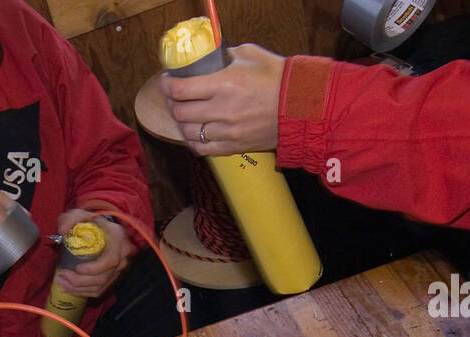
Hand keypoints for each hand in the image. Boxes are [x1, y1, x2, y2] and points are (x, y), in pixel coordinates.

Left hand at [54, 209, 131, 298]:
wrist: (103, 228)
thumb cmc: (92, 221)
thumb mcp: (80, 214)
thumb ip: (70, 219)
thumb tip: (62, 230)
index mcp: (118, 239)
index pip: (110, 260)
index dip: (93, 268)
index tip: (76, 268)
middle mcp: (123, 256)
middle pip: (103, 277)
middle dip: (80, 281)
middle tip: (62, 276)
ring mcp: (119, 269)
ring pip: (101, 286)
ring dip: (79, 289)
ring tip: (62, 283)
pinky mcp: (113, 277)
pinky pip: (100, 290)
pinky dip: (84, 292)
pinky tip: (70, 289)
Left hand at [159, 43, 285, 155]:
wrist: (302, 106)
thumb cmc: (278, 78)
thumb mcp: (250, 55)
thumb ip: (224, 56)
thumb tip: (208, 59)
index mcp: (224, 84)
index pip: (180, 89)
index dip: (167, 85)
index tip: (167, 81)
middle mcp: (223, 109)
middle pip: (180, 112)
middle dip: (172, 103)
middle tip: (175, 97)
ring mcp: (227, 131)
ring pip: (188, 132)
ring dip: (181, 123)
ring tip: (185, 114)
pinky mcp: (233, 146)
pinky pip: (201, 149)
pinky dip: (192, 141)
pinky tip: (194, 133)